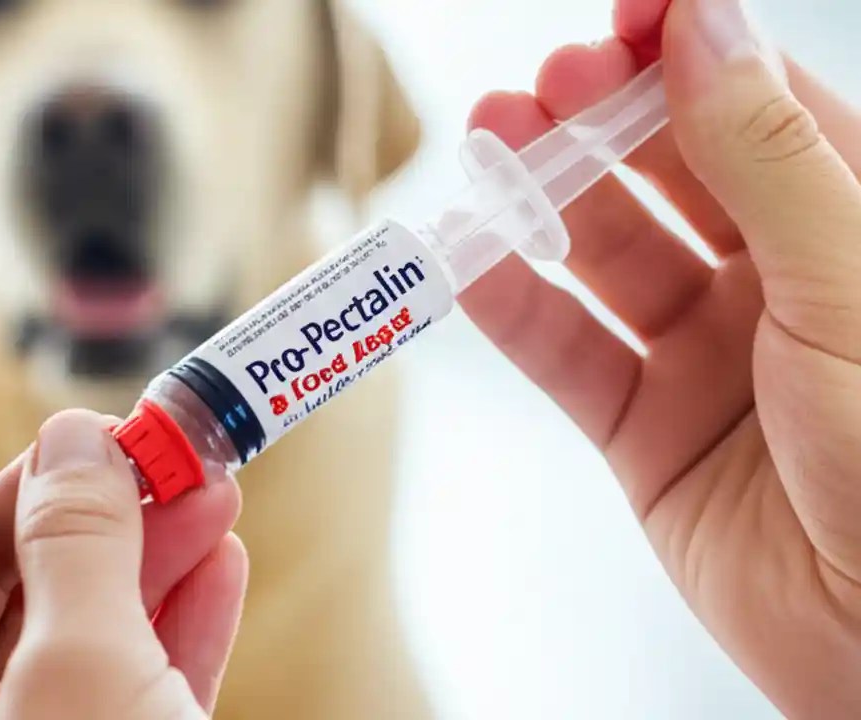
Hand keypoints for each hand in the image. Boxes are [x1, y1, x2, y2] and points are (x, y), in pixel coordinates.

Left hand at [0, 410, 245, 718]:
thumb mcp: (79, 664)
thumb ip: (74, 544)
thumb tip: (74, 436)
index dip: (31, 485)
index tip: (108, 433)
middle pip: (30, 593)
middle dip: (116, 518)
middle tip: (182, 456)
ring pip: (93, 641)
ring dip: (163, 564)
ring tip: (217, 494)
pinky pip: (135, 692)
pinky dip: (182, 633)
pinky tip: (222, 568)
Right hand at [465, 0, 860, 714]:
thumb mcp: (848, 290)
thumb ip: (767, 160)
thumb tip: (700, 30)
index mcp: (850, 227)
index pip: (757, 105)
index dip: (686, 50)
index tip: (622, 13)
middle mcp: (775, 282)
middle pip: (668, 172)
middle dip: (602, 120)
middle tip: (544, 86)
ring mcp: (705, 356)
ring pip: (605, 255)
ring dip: (542, 200)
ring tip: (490, 145)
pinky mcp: (644, 433)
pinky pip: (566, 355)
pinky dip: (512, 308)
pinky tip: (469, 261)